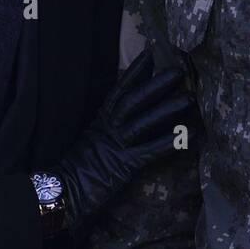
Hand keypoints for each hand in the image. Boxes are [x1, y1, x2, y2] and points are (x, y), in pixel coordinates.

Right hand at [55, 50, 196, 234]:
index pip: (119, 90)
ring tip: (190, 98)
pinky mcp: (123, 166)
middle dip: (156, 84)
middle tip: (178, 71)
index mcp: (100, 122)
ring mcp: (116, 146)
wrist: (59, 194)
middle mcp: (108, 129)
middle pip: (134, 99)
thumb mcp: (90, 143)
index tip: (149, 54)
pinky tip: (188, 135)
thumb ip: (105, 130)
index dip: (134, 72)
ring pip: (144, 121)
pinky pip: (150, 151)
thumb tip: (124, 118)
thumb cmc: (75, 173)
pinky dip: (169, 142)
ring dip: (168, 109)